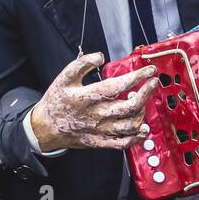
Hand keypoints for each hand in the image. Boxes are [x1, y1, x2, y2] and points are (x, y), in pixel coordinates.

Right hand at [29, 53, 157, 151]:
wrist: (45, 128)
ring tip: (145, 102)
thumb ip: (81, 64)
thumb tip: (100, 56)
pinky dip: (135, 137)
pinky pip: (122, 143)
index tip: (149, 71)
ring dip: (142, 113)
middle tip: (153, 84)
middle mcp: (97, 115)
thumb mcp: (64, 78)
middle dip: (146, 93)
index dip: (137, 77)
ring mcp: (99, 130)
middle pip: (129, 106)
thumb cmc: (56, 101)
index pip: (118, 85)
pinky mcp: (99, 142)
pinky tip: (142, 129)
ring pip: (129, 125)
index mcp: (88, 97)